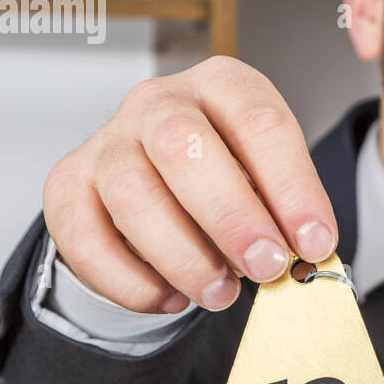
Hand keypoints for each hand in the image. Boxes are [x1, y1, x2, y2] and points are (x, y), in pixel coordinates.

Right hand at [42, 56, 336, 312]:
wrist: (163, 179)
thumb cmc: (228, 174)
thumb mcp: (268, 178)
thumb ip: (286, 212)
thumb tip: (309, 257)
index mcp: (223, 85)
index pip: (259, 122)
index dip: (292, 187)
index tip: (315, 241)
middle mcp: (159, 102)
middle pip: (180, 144)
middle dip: (230, 215)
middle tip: (265, 266)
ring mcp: (108, 139)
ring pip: (131, 190)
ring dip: (181, 254)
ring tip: (221, 293)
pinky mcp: (68, 184)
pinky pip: (83, 236)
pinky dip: (129, 279)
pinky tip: (169, 299)